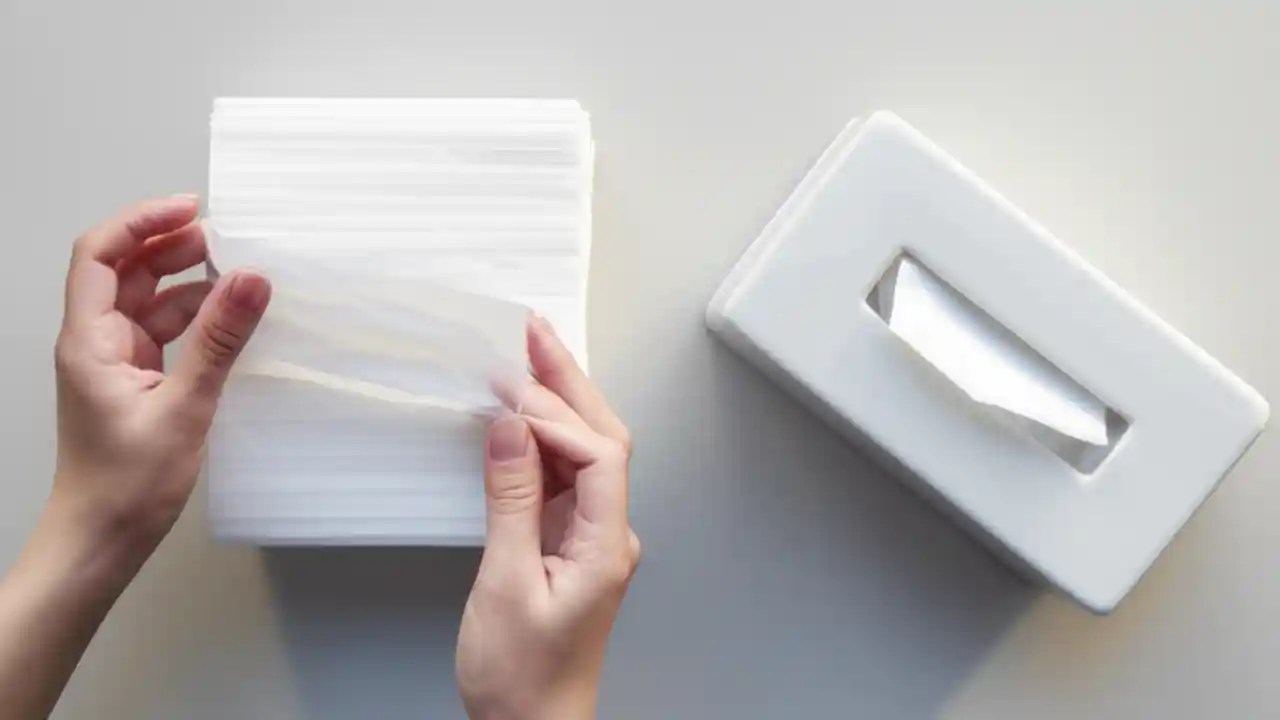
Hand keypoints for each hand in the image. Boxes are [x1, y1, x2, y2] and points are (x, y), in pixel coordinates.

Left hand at [0, 196, 270, 719]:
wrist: (100, 542)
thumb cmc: (125, 486)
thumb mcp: (184, 406)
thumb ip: (220, 339)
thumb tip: (251, 281)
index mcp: (88, 341)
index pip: (101, 255)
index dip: (142, 222)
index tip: (193, 209)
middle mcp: (94, 343)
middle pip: (125, 271)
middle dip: (171, 246)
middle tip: (226, 238)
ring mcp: (113, 362)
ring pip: (148, 301)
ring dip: (188, 283)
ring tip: (237, 274)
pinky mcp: (134, 382)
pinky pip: (163, 333)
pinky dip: (194, 319)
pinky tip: (228, 319)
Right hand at [457, 316, 639, 719]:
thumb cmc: (524, 679)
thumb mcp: (505, 584)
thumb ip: (510, 502)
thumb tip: (510, 430)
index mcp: (607, 546)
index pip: (597, 455)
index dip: (555, 417)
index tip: (510, 395)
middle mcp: (610, 535)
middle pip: (601, 439)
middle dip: (568, 382)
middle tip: (533, 333)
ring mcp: (593, 537)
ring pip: (585, 451)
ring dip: (557, 402)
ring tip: (526, 356)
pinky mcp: (570, 542)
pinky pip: (564, 476)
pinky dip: (543, 439)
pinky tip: (520, 418)